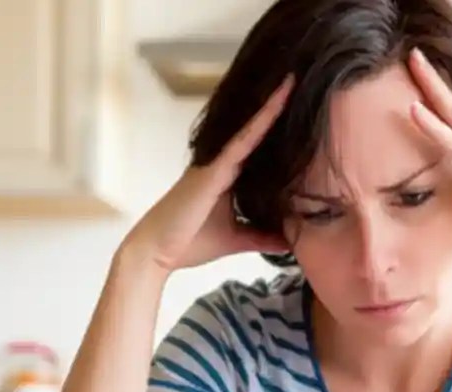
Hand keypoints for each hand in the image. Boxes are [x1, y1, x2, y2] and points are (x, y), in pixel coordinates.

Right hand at [122, 76, 294, 272]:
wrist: (156, 251)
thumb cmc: (189, 242)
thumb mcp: (236, 240)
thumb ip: (261, 238)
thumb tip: (290, 243)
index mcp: (227, 176)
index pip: (257, 147)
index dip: (274, 126)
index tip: (294, 105)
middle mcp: (221, 163)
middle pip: (254, 131)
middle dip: (273, 106)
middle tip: (296, 80)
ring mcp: (216, 163)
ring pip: (249, 130)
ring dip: (269, 106)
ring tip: (290, 82)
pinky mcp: (212, 170)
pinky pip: (241, 142)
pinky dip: (259, 124)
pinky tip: (276, 105)